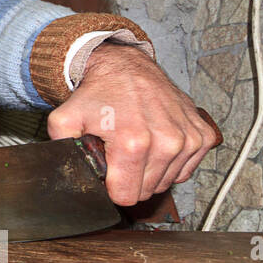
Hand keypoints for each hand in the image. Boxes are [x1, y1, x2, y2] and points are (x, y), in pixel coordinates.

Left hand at [45, 43, 219, 205]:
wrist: (125, 66)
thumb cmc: (99, 93)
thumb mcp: (66, 118)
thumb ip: (60, 147)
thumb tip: (61, 169)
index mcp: (133, 144)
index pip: (126, 196)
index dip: (113, 188)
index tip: (108, 172)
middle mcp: (167, 142)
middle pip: (146, 191)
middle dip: (130, 178)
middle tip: (119, 154)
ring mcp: (188, 140)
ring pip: (166, 182)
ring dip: (150, 170)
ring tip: (137, 144)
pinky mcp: (202, 136)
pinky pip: (184, 170)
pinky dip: (170, 162)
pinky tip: (156, 142)